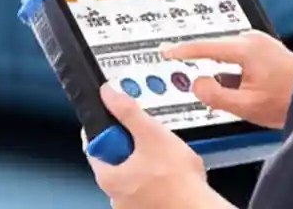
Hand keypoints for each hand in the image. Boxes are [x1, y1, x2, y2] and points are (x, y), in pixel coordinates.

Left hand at [86, 84, 229, 208]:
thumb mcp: (151, 134)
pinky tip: (171, 174)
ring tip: (164, 156)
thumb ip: (127, 111)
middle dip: (131, 145)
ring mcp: (131, 206)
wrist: (199, 208)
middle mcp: (115, 196)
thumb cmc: (177, 181)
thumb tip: (109, 95)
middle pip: (114, 160)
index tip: (117, 120)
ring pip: (133, 174)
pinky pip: (147, 188)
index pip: (93, 146)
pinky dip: (156, 179)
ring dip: (145, 163)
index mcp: (108, 177)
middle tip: (149, 138)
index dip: (105, 128)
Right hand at [162, 30, 292, 129]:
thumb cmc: (286, 100)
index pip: (204, 46)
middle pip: (215, 50)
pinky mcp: (263, 48)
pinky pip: (238, 57)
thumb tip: (197, 84)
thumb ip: (214, 96)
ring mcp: (259, 41)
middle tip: (209, 90)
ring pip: (226, 56)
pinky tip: (247, 89)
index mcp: (246, 48)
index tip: (166, 50)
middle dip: (208, 70)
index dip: (181, 50)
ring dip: (224, 74)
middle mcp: (252, 39)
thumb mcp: (244, 106)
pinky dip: (234, 72)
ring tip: (242, 96)